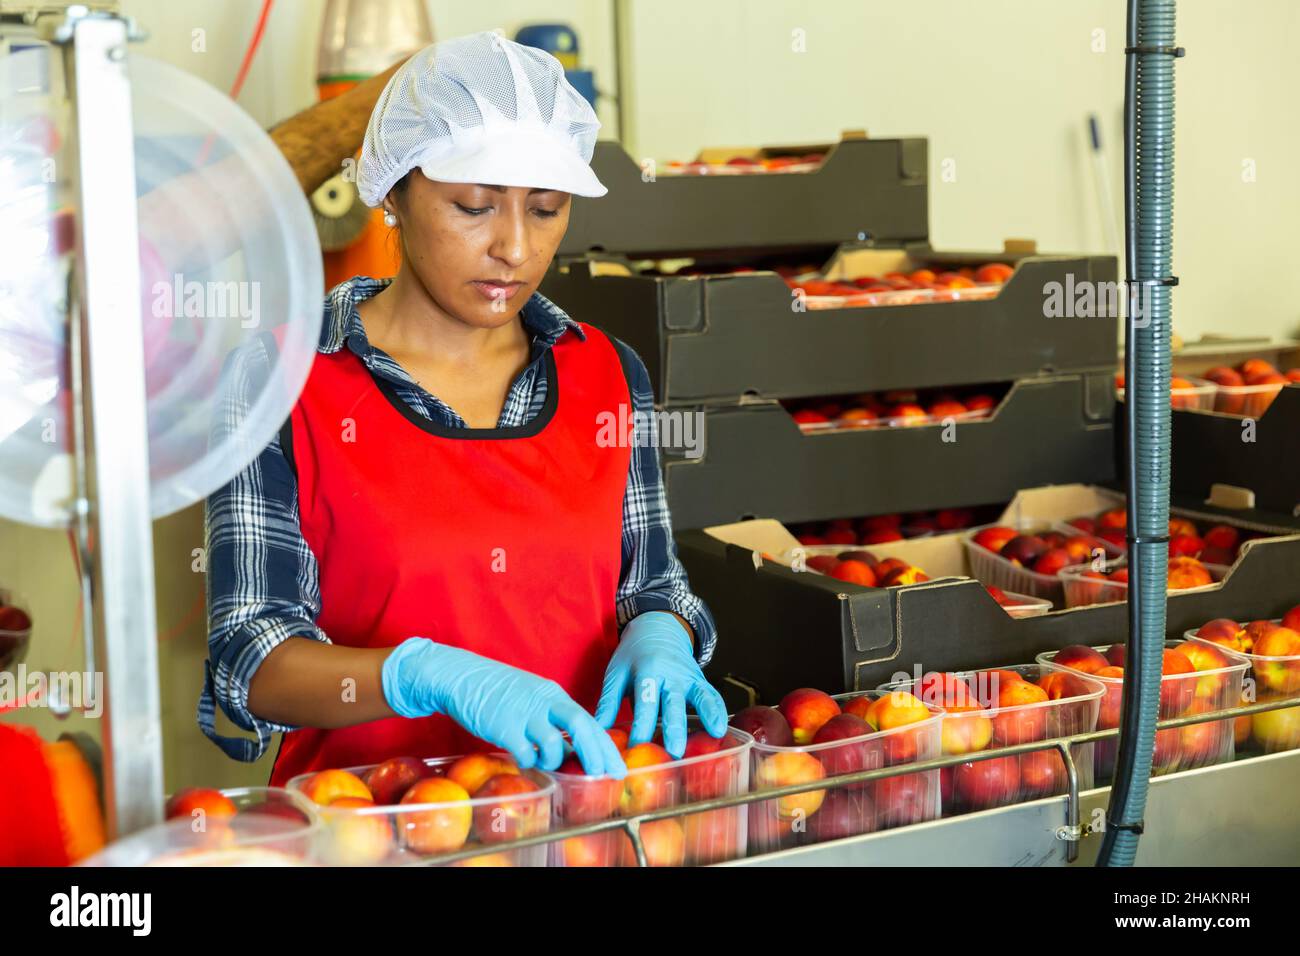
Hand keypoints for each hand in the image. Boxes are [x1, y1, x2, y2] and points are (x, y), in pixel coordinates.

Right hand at [382, 639, 625, 776]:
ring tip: (546, 762)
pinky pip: (525, 752)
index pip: (590, 721)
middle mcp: (544, 701)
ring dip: (555, 760)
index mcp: (554, 695)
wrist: (461, 678)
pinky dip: (529, 761)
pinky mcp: (503, 725)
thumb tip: (574, 751)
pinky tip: (523, 758)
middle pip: (581, 726)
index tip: (618, 768)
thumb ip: (553, 721)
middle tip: (603, 775)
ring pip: (554, 742)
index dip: (607, 746)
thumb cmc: (498, 692)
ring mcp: (523, 712)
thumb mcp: (533, 699)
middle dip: (596, 754)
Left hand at [594, 611, 727, 757]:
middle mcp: (670, 673)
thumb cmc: (632, 656)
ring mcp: (688, 676)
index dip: (640, 727)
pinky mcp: (699, 680)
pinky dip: (718, 710)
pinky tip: (721, 729)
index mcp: (646, 670)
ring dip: (706, 715)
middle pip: (673, 702)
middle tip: (674, 752)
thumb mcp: (616, 673)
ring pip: (699, 696)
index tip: (635, 750)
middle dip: (674, 728)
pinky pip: (712, 694)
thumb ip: (609, 703)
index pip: (644, 702)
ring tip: (713, 735)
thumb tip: (597, 733)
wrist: (656, 628)